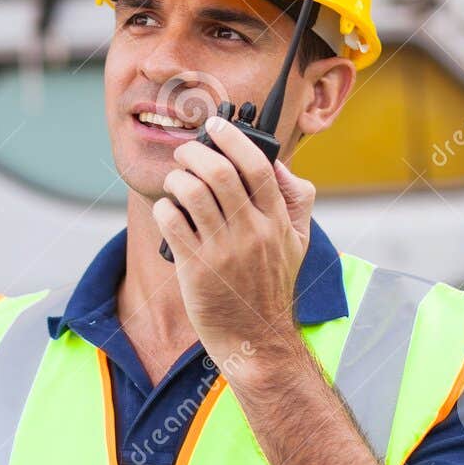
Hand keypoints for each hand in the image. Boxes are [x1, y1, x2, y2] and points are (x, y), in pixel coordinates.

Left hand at [151, 116, 317, 383]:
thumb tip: (279, 164)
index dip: (233, 138)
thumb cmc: (272, 286)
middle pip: (219, 173)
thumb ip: (297, 200)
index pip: (257, 167)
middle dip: (195, 153)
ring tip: (175, 180)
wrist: (257, 338)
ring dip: (177, 178)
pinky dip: (165, 208)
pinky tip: (167, 210)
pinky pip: (172, 223)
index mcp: (277, 221)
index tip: (215, 126)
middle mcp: (252, 233)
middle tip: (185, 153)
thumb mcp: (298, 243)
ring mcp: (223, 251)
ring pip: (192, 193)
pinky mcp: (196, 269)